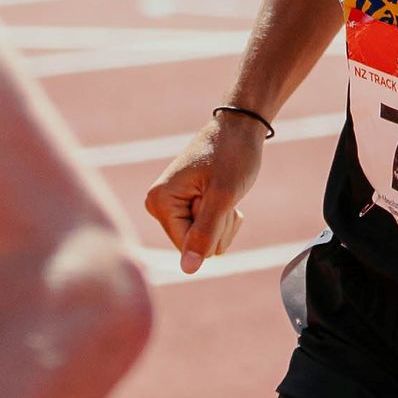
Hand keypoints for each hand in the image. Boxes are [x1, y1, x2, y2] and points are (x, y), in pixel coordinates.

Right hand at [145, 108, 265, 271]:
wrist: (239, 128)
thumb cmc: (233, 155)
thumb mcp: (223, 197)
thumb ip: (204, 234)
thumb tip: (188, 270)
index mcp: (159, 202)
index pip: (188, 246)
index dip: (213, 227)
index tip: (215, 195)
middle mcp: (158, 205)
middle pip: (196, 247)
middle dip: (218, 224)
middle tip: (220, 191)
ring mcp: (172, 207)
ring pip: (206, 242)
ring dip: (223, 221)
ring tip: (222, 190)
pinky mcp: (185, 207)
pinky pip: (209, 232)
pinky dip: (224, 217)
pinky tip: (222, 193)